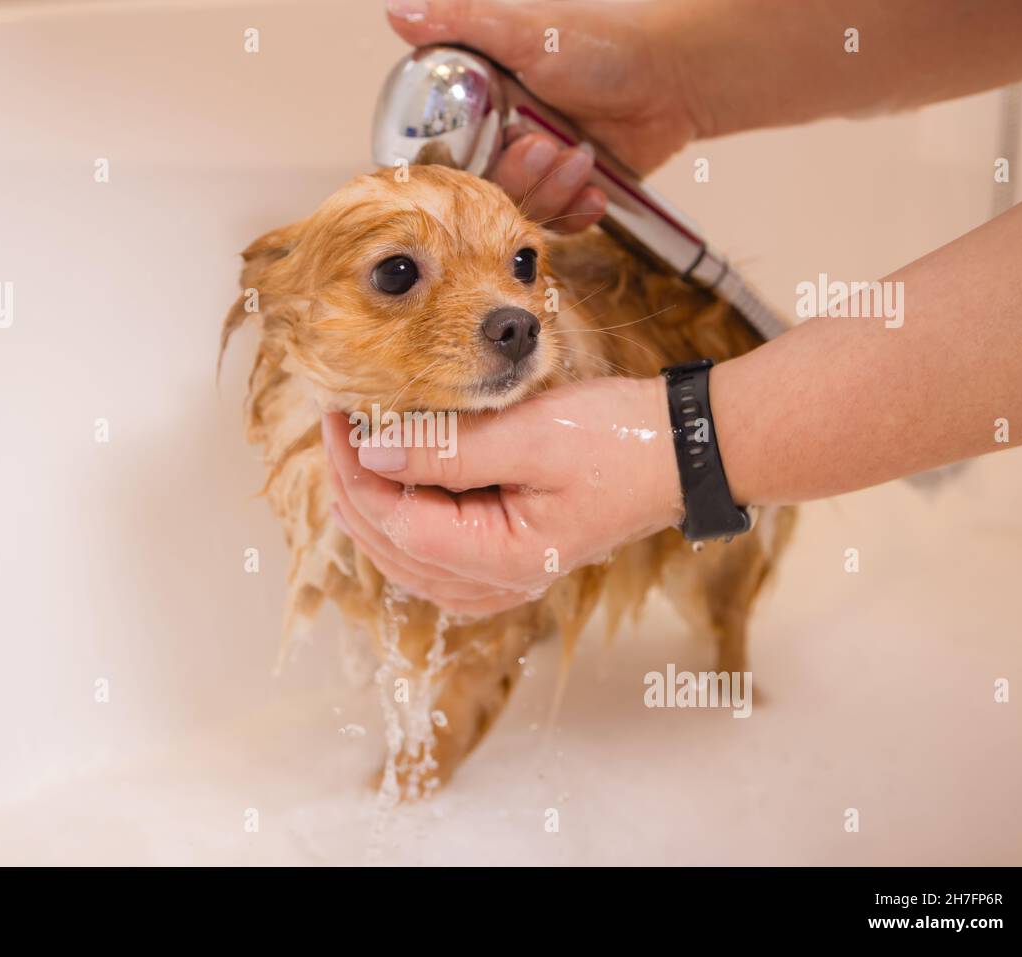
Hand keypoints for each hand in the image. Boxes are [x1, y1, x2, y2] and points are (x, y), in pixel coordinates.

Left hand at [322, 376, 683, 616]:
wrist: (683, 452)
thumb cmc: (618, 441)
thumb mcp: (531, 434)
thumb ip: (448, 448)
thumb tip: (371, 450)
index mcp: (501, 559)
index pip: (396, 523)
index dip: (355, 471)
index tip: (340, 417)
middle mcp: (495, 583)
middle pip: (392, 546)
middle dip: (354, 486)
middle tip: (338, 426)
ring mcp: (500, 578)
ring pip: (406, 556)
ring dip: (371, 506)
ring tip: (350, 454)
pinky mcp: (507, 557)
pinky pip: (433, 553)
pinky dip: (403, 519)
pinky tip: (391, 485)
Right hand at [385, 0, 707, 231]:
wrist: (679, 76)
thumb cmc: (609, 41)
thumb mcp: (524, 28)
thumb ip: (458, 22)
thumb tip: (399, 14)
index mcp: (481, 100)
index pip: (443, 151)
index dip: (454, 166)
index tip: (473, 162)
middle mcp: (502, 136)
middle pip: (480, 189)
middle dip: (513, 177)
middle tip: (540, 148)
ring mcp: (538, 169)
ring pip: (518, 209)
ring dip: (549, 191)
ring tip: (579, 156)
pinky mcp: (570, 195)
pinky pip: (558, 225)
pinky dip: (575, 212)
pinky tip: (593, 187)